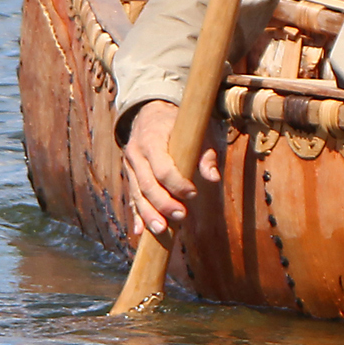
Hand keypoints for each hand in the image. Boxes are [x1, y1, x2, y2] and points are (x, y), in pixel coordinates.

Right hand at [121, 100, 220, 238]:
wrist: (151, 113)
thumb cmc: (180, 124)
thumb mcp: (197, 131)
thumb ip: (205, 155)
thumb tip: (214, 178)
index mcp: (152, 139)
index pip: (162, 167)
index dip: (177, 183)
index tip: (193, 193)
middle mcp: (136, 153)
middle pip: (147, 184)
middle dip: (163, 203)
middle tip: (181, 216)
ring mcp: (130, 165)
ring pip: (136, 193)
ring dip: (148, 214)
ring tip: (161, 230)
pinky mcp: (129, 175)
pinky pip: (131, 196)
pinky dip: (136, 214)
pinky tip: (140, 231)